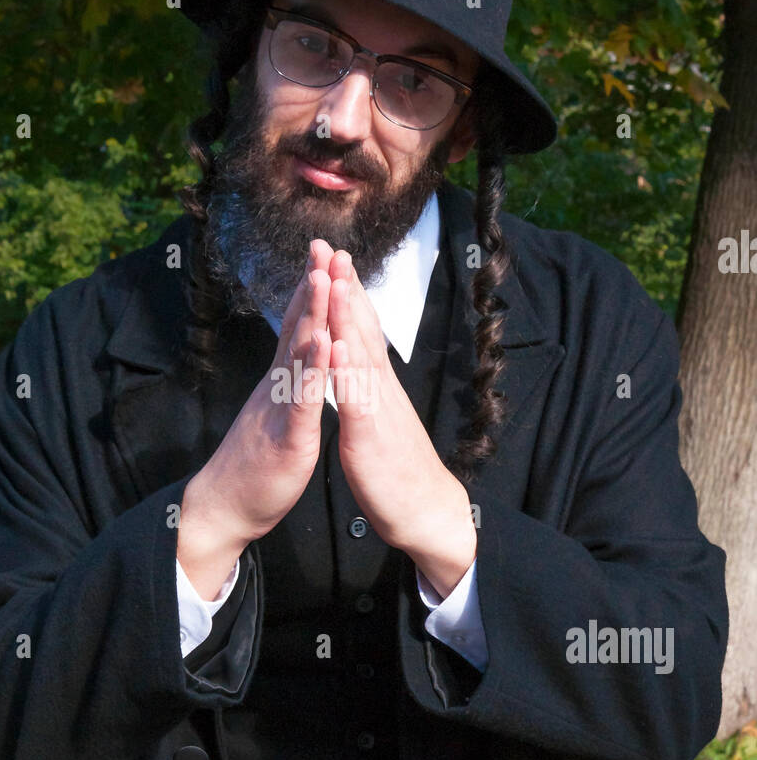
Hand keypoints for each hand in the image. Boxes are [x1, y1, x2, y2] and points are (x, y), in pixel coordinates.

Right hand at [177, 240, 335, 595]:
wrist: (223, 508)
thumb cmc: (253, 467)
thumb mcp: (275, 418)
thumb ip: (285, 389)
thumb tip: (294, 366)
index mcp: (281, 384)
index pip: (297, 329)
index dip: (310, 292)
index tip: (322, 257)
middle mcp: (278, 387)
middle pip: (296, 327)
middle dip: (311, 286)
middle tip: (321, 245)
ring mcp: (281, 408)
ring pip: (298, 355)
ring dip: (310, 316)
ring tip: (322, 278)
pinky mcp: (288, 436)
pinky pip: (302, 399)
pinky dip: (313, 371)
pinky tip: (324, 346)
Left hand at [327, 251, 476, 597]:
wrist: (424, 510)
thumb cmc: (397, 468)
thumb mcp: (376, 420)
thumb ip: (367, 392)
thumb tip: (357, 368)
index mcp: (376, 387)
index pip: (362, 332)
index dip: (350, 296)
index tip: (336, 262)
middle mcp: (379, 388)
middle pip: (363, 330)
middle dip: (348, 289)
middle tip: (335, 249)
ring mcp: (377, 408)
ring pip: (361, 354)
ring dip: (348, 316)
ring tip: (335, 279)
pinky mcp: (369, 434)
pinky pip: (355, 397)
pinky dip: (345, 368)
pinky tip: (334, 345)